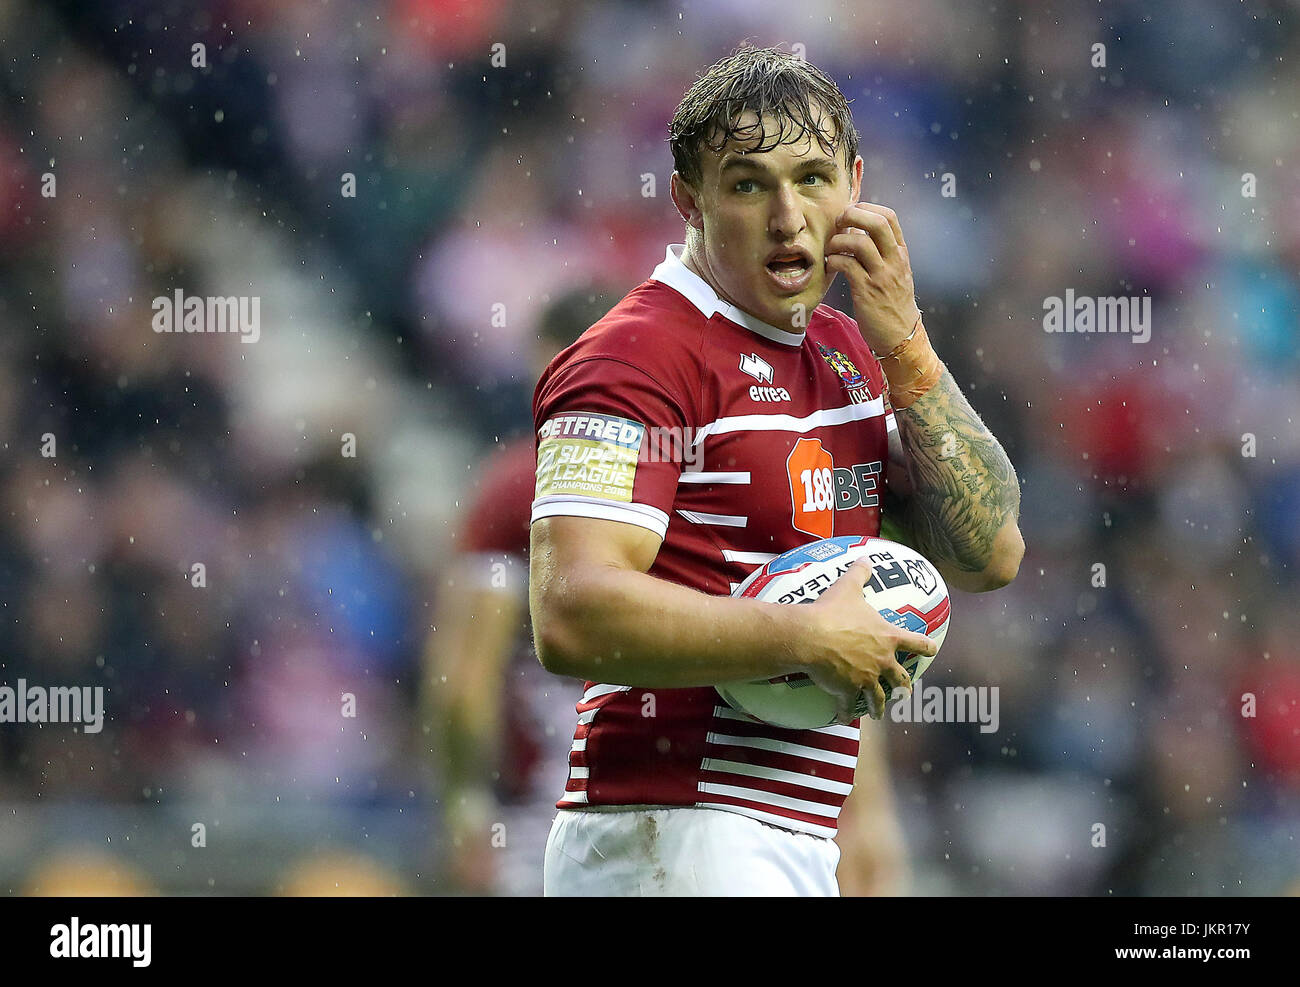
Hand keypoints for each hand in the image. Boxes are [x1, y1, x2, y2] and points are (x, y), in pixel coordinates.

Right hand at [800, 561, 936, 724]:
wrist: (812, 635)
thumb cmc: (832, 611)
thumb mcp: (848, 587)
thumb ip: (860, 573)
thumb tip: (865, 558)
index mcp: (888, 637)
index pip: (916, 643)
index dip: (926, 646)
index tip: (932, 650)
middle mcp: (882, 661)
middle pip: (900, 677)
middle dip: (904, 686)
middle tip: (905, 692)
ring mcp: (866, 678)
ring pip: (878, 697)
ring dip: (880, 706)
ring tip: (879, 713)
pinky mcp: (847, 690)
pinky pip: (849, 706)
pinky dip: (846, 713)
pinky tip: (843, 718)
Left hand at [823, 202, 920, 354]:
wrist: (901, 336)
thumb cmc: (893, 304)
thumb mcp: (895, 273)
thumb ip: (881, 252)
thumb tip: (857, 230)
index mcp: (900, 253)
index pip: (889, 217)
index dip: (866, 208)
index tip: (850, 214)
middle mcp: (894, 260)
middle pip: (876, 223)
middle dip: (852, 216)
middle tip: (837, 224)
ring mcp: (881, 275)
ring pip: (859, 243)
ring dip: (838, 241)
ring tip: (830, 250)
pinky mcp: (866, 291)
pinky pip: (847, 265)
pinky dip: (833, 261)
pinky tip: (830, 266)